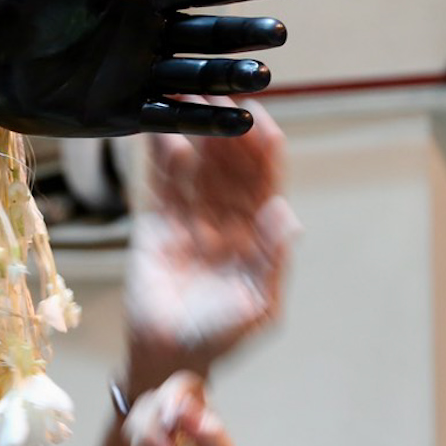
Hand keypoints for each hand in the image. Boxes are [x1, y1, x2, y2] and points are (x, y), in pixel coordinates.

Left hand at [0, 0, 299, 137]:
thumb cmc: (25, 5)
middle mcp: (152, 37)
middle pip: (212, 35)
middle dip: (247, 34)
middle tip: (279, 33)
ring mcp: (143, 77)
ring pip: (200, 77)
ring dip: (232, 77)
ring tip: (263, 76)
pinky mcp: (128, 114)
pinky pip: (176, 117)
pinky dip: (208, 120)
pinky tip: (241, 121)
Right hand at [123, 97, 298, 388]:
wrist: (170, 357)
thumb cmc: (223, 336)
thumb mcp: (258, 306)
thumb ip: (273, 261)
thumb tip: (288, 215)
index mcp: (258, 232)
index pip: (264, 179)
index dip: (263, 146)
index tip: (259, 114)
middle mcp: (227, 217)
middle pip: (230, 161)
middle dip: (227, 125)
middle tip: (217, 88)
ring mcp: (192, 216)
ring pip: (197, 164)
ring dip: (194, 130)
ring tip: (186, 94)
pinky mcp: (157, 222)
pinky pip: (161, 182)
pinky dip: (160, 154)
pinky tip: (159, 126)